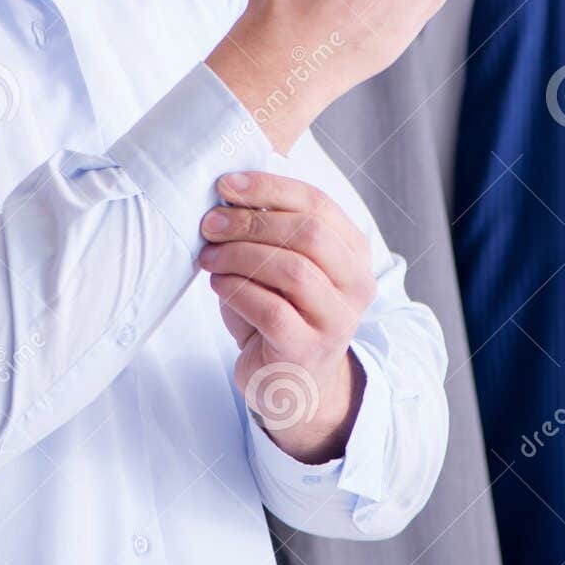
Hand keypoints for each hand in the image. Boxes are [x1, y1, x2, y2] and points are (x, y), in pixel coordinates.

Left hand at [198, 169, 376, 463]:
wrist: (291, 380)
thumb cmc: (280, 308)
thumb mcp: (279, 262)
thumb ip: (268, 228)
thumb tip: (229, 191)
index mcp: (353, 250)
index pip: (318, 203)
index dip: (269, 187)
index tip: (224, 185)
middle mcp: (355, 284)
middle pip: (308, 234)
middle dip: (251, 222)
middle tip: (210, 225)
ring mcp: (337, 321)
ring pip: (292, 270)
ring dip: (239, 256)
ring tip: (209, 257)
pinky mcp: (308, 351)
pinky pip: (271, 310)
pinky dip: (237, 290)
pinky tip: (218, 284)